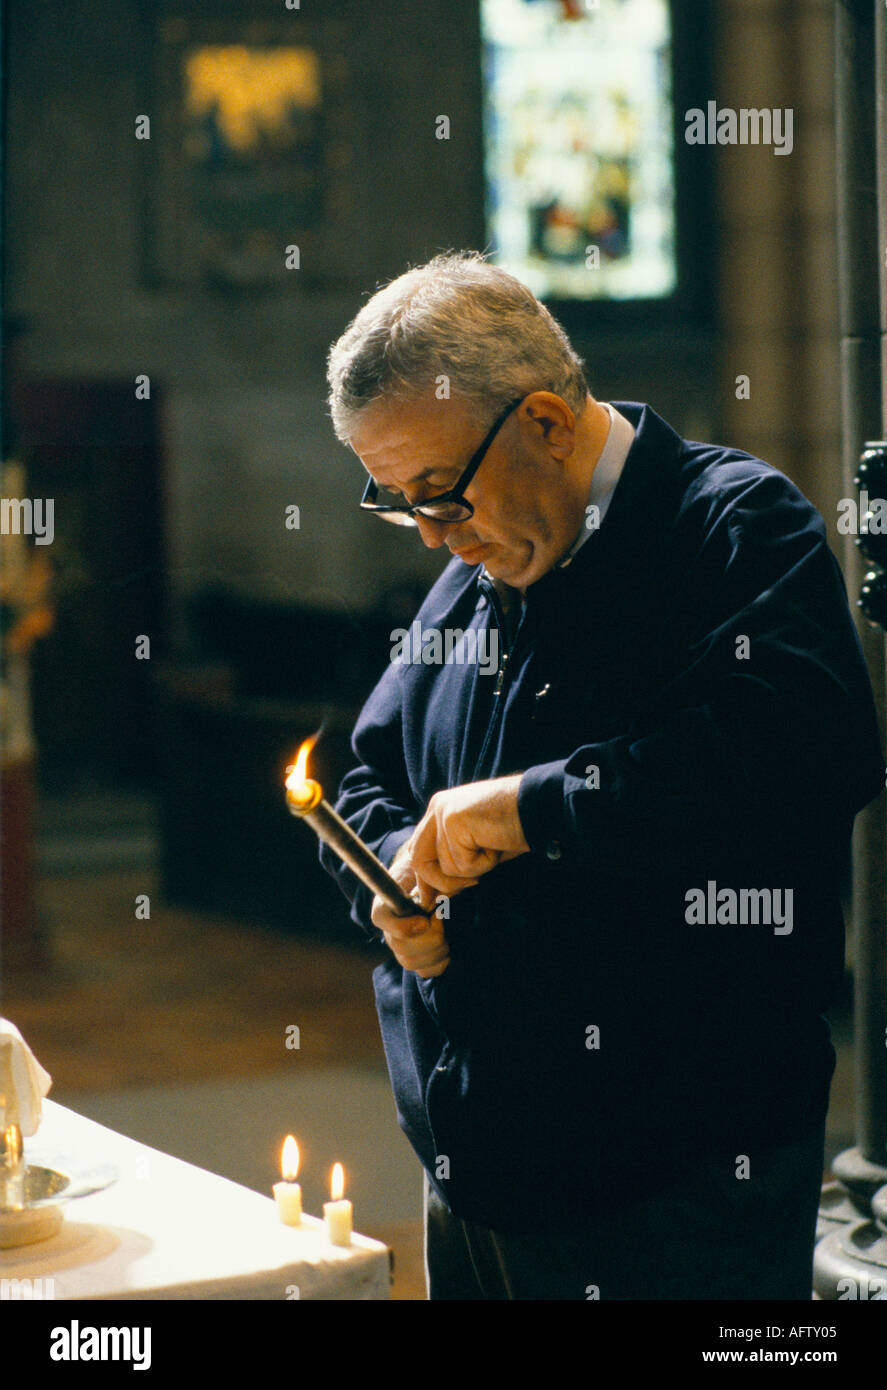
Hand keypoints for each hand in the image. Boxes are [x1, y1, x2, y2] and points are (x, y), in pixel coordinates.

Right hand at [371, 837, 450, 977]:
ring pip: (410, 961)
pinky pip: (425, 971)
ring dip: (436, 949)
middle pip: (399, 946)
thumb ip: (425, 879)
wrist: (429, 883)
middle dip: (429, 936)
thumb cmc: (424, 874)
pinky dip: (440, 962)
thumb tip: (441, 896)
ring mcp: (401, 947)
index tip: (426, 920)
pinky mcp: (416, 958)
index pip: (380, 919)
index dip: (402, 926)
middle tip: (442, 920)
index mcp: (385, 904)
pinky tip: (448, 946)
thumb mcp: (421, 867)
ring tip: (446, 932)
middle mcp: (389, 929)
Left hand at [408, 774, 528, 897]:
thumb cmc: (513, 828)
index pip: (419, 851)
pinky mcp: (453, 821)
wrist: (537, 808)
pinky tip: (495, 845)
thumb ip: (454, 863)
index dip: (425, 879)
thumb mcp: (478, 848)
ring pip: (445, 867)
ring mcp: (443, 813)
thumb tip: (433, 895)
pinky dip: (483, 864)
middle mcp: (436, 808)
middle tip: (470, 884)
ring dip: (474, 869)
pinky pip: (461, 864)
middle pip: (419, 860)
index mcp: (440, 810)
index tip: (431, 900)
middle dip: (441, 882)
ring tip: (492, 848)